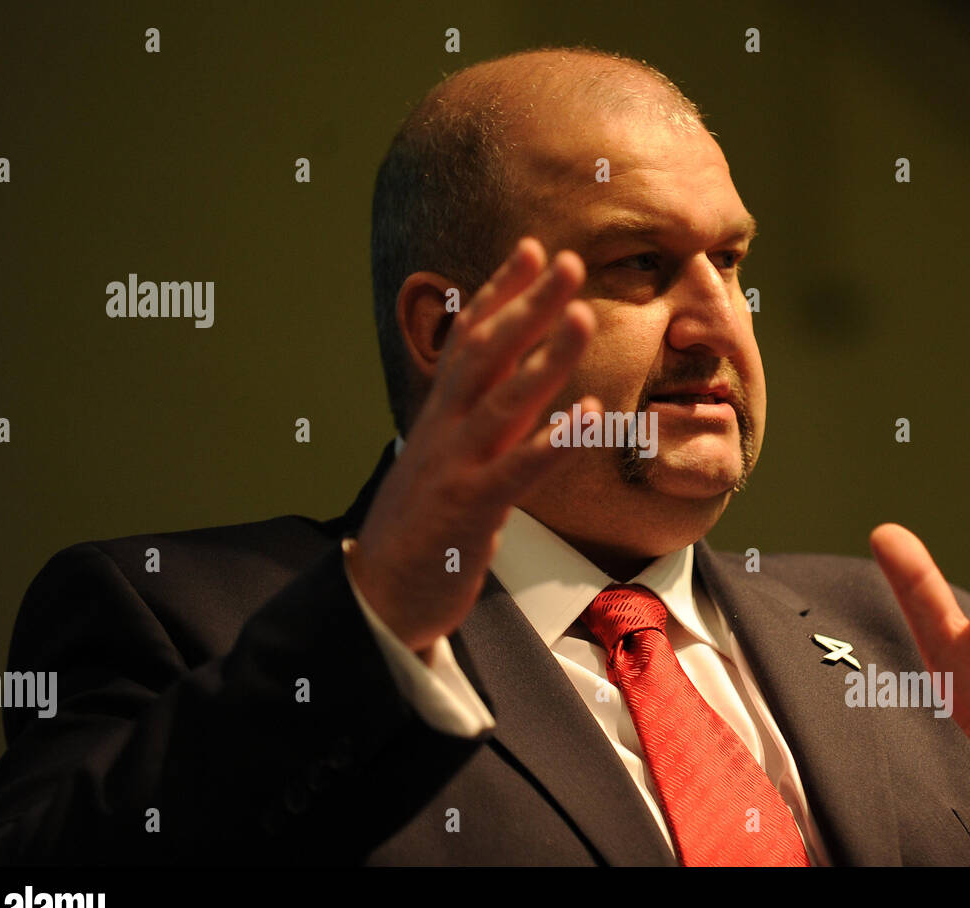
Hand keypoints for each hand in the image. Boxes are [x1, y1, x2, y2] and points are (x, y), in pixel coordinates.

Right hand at [348, 237, 599, 654]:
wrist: (377, 597)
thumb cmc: (421, 529)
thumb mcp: (447, 460)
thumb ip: (480, 421)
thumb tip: (517, 382)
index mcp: (441, 416)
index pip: (469, 340)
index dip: (500, 292)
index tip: (533, 249)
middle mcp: (444, 431)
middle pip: (485, 354)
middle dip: (528, 304)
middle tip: (568, 261)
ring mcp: (454, 467)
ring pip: (502, 401)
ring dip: (546, 358)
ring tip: (583, 317)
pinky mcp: (469, 510)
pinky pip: (518, 469)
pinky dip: (556, 441)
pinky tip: (592, 417)